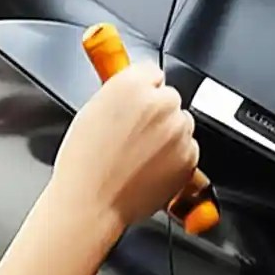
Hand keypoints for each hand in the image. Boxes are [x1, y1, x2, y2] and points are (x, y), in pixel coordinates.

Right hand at [49, 62, 198, 232]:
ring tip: (140, 154)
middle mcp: (161, 103)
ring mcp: (179, 130)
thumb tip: (135, 90)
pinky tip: (151, 167)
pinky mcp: (190, 155)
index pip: (152, 72)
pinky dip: (176, 156)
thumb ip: (119, 94)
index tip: (137, 100)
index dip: (143, 89)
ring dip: (169, 134)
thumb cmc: (84, 162)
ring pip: (181, 123)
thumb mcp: (92, 110)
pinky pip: (189, 148)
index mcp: (132, 85)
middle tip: (135, 134)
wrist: (92, 201)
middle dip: (157, 112)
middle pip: (169, 98)